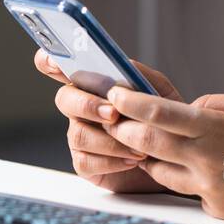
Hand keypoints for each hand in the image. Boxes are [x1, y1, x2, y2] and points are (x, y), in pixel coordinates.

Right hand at [33, 48, 180, 193]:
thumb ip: (141, 76)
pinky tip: (132, 160)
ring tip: (139, 146)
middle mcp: (82, 107)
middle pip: (65, 98)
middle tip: (114, 114)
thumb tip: (123, 64)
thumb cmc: (163, 124)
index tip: (53, 61)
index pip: (61, 67)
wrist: (174, 160)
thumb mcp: (161, 94)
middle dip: (88, 105)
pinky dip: (111, 161)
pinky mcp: (85, 162)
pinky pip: (85, 161)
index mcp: (95, 84)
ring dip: (109, 140)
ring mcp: (81, 134)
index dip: (49, 60)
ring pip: (78, 133)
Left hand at [98, 87, 223, 221]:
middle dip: (124, 130)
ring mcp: (210, 189)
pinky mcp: (215, 209)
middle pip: (148, 145)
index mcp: (217, 130)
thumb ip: (213, 104)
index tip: (115, 94)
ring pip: (160, 171)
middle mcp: (208, 161)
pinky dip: (183, 175)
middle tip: (112, 119)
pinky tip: (192, 166)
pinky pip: (186, 189)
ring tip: (139, 140)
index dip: (132, 103)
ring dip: (148, 155)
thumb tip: (183, 111)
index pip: (161, 115)